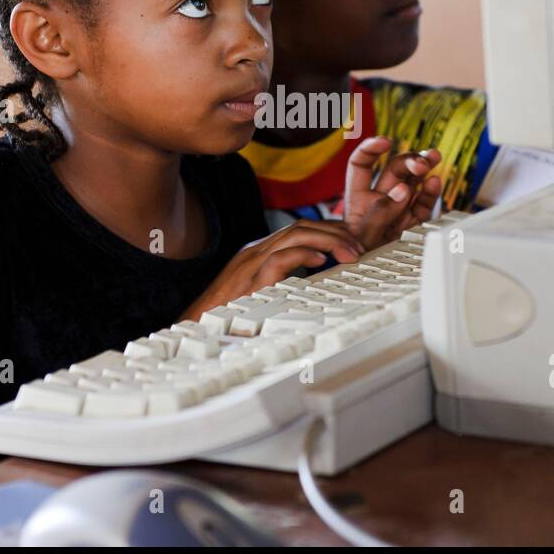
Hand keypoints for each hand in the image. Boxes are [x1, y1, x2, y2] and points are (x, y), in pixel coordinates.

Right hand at [180, 220, 364, 320]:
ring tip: (349, 253)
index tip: (351, 240)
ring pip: (295, 236)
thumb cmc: (226, 315)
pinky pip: (279, 259)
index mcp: (258, 252)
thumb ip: (282, 282)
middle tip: (359, 248)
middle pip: (301, 227)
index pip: (299, 229)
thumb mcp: (259, 292)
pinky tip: (322, 261)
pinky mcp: (249, 280)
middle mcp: (255, 251)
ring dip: (328, 241)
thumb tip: (315, 285)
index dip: (328, 230)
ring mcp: (250, 263)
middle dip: (335, 233)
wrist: (193, 326)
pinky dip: (303, 255)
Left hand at [344, 137, 441, 249]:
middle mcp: (379, 198)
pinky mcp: (413, 222)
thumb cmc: (357, 258)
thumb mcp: (363, 236)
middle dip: (408, 161)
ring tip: (434, 158)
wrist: (370, 281)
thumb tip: (403, 189)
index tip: (385, 142)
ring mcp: (399, 209)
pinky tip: (435, 182)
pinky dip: (431, 193)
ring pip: (413, 182)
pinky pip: (423, 204)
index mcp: (358, 197)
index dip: (370, 150)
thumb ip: (381, 212)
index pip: (361, 164)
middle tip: (421, 164)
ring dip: (424, 168)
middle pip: (394, 169)